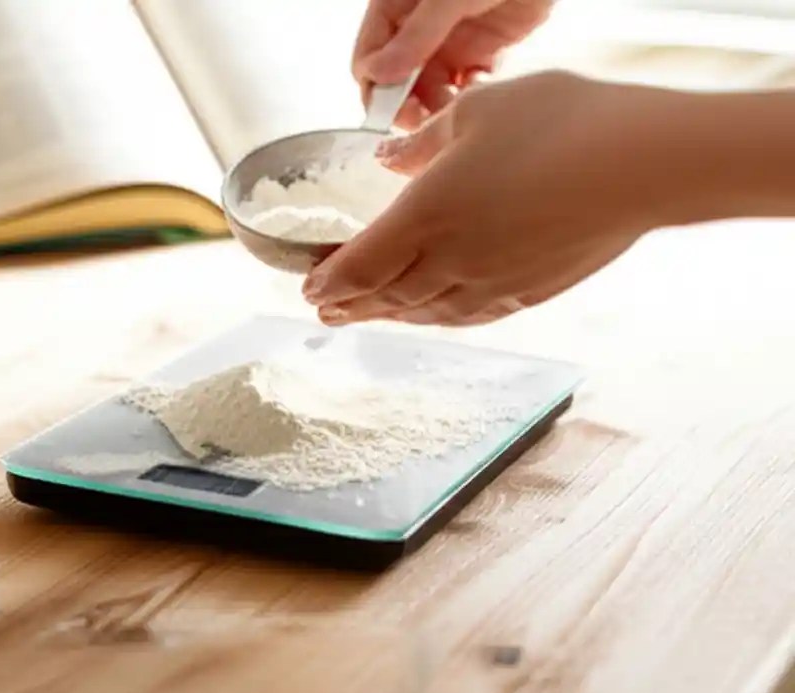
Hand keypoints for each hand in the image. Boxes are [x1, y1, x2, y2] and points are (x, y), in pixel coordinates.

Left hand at [303, 71, 670, 326]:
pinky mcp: (530, 292)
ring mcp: (492, 283)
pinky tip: (435, 314)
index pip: (358, 266)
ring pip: (425, 312)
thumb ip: (423, 142)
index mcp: (426, 216)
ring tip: (368, 315)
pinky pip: (468, 315)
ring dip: (389, 316)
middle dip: (349, 306)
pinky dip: (437, 318)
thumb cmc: (563, 124)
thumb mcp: (479, 111)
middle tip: (325, 312)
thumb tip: (388, 159)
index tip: (309, 288)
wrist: (646, 164)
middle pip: (385, 297)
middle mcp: (452, 261)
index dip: (328, 282)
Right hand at [352, 0, 553, 128]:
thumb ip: (416, 34)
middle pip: (398, 80)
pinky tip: (480, 92)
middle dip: (407, 104)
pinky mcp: (483, 47)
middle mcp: (417, 26)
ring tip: (455, 112)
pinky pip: (467, 83)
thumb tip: (377, 74)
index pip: (369, 58)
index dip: (376, 89)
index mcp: (394, 6)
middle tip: (423, 123)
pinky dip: (470, 95)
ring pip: (431, 87)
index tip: (390, 113)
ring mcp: (449, 38)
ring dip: (438, 105)